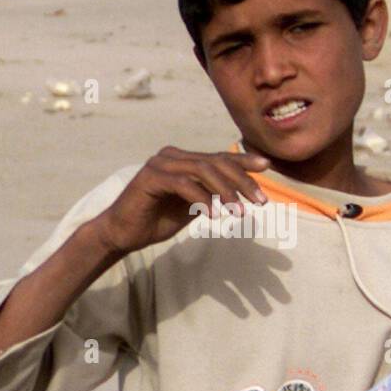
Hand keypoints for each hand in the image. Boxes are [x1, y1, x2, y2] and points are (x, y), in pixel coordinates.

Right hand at [94, 146, 270, 252]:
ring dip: (225, 192)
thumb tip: (239, 194)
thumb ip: (211, 196)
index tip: (267, 166)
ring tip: (239, 213)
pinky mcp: (150, 177)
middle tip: (260, 202)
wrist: (123, 234)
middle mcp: (172, 156)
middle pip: (215, 162)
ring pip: (202, 170)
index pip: (219, 157)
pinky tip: (213, 216)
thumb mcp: (192, 207)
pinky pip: (183, 184)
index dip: (244, 161)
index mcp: (183, 160)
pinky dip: (201, 199)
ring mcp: (160, 164)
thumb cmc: (156, 221)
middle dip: (241, 181)